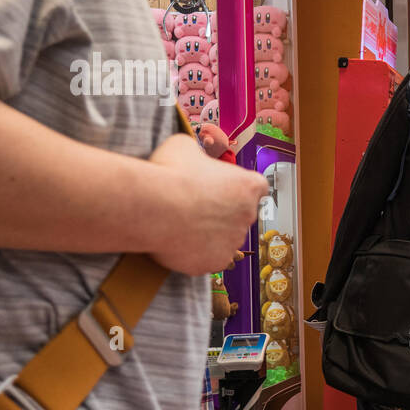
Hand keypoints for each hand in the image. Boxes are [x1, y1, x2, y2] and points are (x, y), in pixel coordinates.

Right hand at [146, 133, 269, 275]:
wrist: (152, 208)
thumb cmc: (169, 173)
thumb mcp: (184, 147)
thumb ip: (198, 156)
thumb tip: (193, 159)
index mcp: (248, 185)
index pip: (257, 188)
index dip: (238, 188)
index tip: (223, 189)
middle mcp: (248, 215)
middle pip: (239, 214)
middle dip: (220, 212)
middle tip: (192, 206)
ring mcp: (233, 241)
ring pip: (223, 238)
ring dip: (207, 233)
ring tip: (178, 222)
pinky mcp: (216, 262)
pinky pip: (208, 257)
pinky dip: (195, 253)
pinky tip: (176, 241)